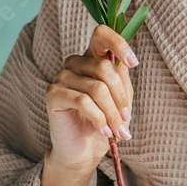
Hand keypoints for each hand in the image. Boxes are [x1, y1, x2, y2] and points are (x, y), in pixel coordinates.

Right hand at [44, 25, 137, 174]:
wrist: (84, 151)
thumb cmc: (105, 121)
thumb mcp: (121, 98)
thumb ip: (121, 78)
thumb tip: (125, 62)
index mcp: (92, 58)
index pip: (101, 34)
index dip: (119, 44)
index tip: (133, 63)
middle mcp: (75, 62)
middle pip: (105, 67)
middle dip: (121, 96)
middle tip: (126, 118)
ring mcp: (62, 76)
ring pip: (97, 88)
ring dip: (112, 112)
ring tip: (118, 129)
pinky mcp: (52, 93)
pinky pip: (83, 101)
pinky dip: (99, 118)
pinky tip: (103, 130)